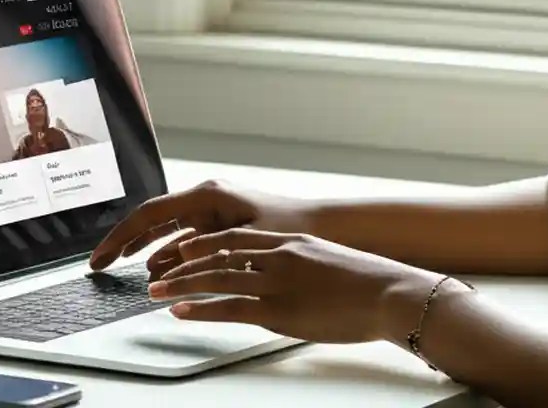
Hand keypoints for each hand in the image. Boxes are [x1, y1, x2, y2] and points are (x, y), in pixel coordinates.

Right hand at [89, 181, 311, 275]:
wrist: (321, 224)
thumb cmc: (289, 226)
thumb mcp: (243, 241)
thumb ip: (205, 252)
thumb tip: (166, 267)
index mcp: (207, 196)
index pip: (150, 213)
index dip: (121, 237)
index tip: (100, 257)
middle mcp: (206, 199)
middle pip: (153, 220)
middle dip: (125, 243)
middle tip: (99, 266)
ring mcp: (213, 211)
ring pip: (167, 230)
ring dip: (146, 250)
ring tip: (122, 270)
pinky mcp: (221, 224)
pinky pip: (185, 238)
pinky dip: (169, 254)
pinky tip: (157, 270)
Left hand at [148, 227, 448, 343]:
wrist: (391, 293)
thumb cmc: (370, 283)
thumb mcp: (330, 262)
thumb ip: (302, 265)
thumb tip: (287, 277)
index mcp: (291, 242)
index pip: (235, 237)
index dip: (203, 243)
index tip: (182, 249)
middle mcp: (279, 256)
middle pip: (217, 253)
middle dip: (182, 262)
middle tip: (157, 271)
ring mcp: (277, 282)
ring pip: (216, 278)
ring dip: (180, 284)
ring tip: (156, 290)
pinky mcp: (279, 310)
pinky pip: (229, 307)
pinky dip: (200, 308)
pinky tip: (181, 310)